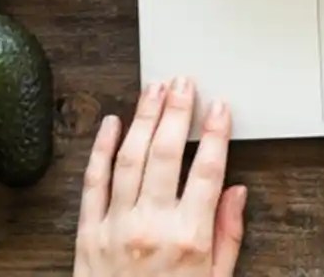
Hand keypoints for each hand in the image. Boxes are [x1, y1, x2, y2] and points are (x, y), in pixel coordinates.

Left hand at [74, 79, 246, 276]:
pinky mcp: (87, 234)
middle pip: (165, 153)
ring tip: (153, 90)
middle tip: (184, 84)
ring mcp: (115, 228)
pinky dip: (100, 148)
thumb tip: (236, 193)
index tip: (220, 108)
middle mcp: (151, 227)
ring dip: (142, 118)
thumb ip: (227, 236)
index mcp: (188, 239)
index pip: (207, 170)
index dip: (215, 133)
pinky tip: (110, 123)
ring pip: (128, 158)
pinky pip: (93, 181)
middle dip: (176, 111)